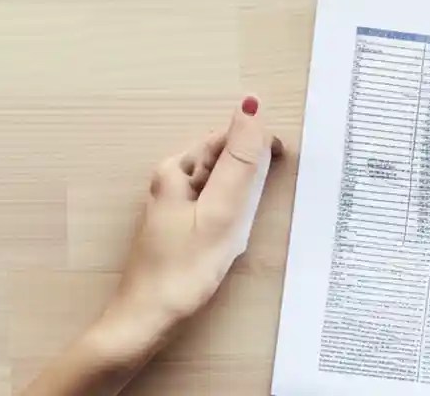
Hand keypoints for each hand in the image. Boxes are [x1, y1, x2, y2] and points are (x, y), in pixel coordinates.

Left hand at [22, 96, 280, 395]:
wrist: (147, 320)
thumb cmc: (184, 269)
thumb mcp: (220, 212)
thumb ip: (238, 161)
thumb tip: (251, 107)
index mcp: (176, 170)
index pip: (227, 138)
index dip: (259, 145)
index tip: (282, 164)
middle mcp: (170, 181)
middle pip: (222, 160)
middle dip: (251, 173)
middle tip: (262, 205)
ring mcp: (172, 205)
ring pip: (220, 185)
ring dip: (242, 197)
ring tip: (246, 228)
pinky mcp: (177, 228)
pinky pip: (213, 207)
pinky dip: (231, 215)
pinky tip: (232, 239)